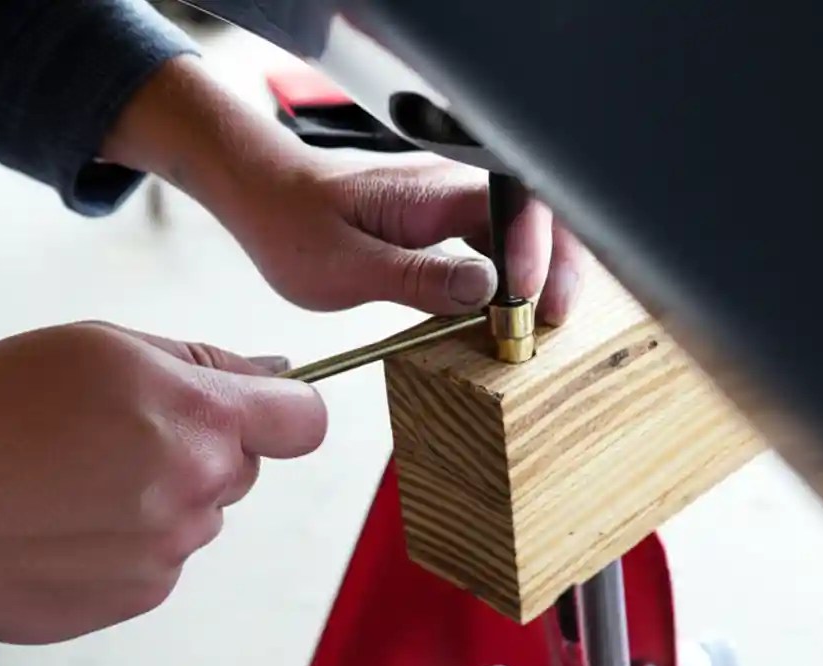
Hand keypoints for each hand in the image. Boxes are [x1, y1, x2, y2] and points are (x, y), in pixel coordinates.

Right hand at [0, 322, 321, 643]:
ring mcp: (171, 547)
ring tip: (82, 476)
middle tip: (127, 432)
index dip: (285, 410)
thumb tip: (270, 369)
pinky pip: (160, 559)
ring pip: (197, 514)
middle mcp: (199, 487)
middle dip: (203, 447)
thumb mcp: (107, 345)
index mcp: (204, 416)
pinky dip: (129, 540)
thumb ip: (203, 360)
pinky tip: (71, 517)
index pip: (304, 420)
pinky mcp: (140, 594)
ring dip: (162, 495)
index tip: (266, 407)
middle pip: (241, 467)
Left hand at [233, 157, 589, 322]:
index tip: (528, 299)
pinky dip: (510, 276)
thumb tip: (485, 290)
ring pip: (521, 229)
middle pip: (537, 213)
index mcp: (432, 191)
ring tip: (536, 322)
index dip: (537, 250)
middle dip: (559, 264)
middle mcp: (451, 187)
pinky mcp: (446, 217)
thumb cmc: (292, 225)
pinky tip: (502, 311)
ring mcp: (452, 200)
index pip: (517, 204)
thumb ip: (419, 279)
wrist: (264, 195)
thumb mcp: (347, 268)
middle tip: (552, 320)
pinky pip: (495, 241)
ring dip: (538, 273)